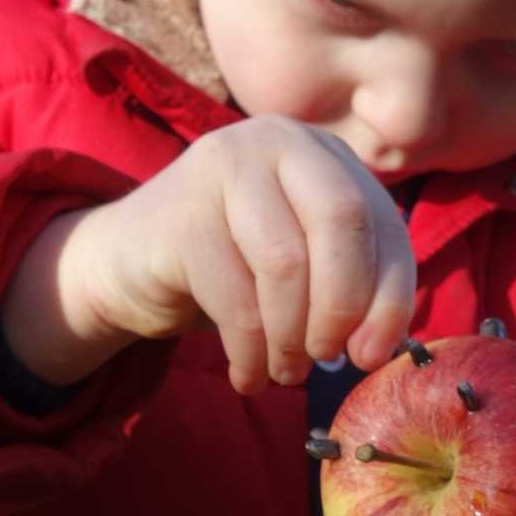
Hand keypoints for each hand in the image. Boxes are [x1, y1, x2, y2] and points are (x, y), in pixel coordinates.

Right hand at [0, 118, 415, 392]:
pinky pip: (236, 300)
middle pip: (343, 220)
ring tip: (284, 371)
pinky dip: (251, 353)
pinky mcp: (181, 214)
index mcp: (322, 152)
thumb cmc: (231, 268)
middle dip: (342, 306)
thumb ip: (352, 292)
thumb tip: (377, 350)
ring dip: (291, 338)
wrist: (126, 261)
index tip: (372, 356)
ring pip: (286, 263)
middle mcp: (277, 140)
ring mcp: (224, 166)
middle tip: (327, 357)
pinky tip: (248, 375)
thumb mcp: (304, 270)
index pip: (381, 223)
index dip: (389, 297)